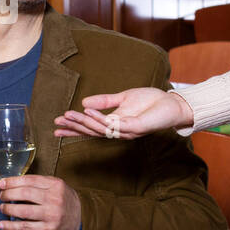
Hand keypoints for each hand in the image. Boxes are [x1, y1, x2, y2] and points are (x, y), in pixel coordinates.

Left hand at [0, 175, 81, 229]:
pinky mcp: (48, 229)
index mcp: (55, 185)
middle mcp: (54, 199)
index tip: (1, 183)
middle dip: (8, 194)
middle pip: (25, 194)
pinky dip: (11, 226)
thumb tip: (13, 183)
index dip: (13, 182)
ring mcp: (51, 215)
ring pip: (24, 211)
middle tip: (1, 195)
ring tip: (2, 207)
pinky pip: (26, 227)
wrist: (80, 218)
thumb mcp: (57, 186)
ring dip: (8, 209)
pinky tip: (2, 224)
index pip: (30, 180)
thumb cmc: (64, 200)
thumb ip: (39, 184)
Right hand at [53, 87, 192, 139]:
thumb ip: (105, 101)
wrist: (173, 103)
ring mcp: (127, 130)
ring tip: (68, 114)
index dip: (74, 128)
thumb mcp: (123, 97)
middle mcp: (119, 131)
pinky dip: (99, 116)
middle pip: (92, 131)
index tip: (56, 126)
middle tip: (57, 122)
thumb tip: (83, 101)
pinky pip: (114, 123)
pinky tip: (87, 109)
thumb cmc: (151, 101)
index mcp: (115, 125)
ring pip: (100, 129)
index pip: (91, 129)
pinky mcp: (136, 126)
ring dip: (82, 121)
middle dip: (74, 126)